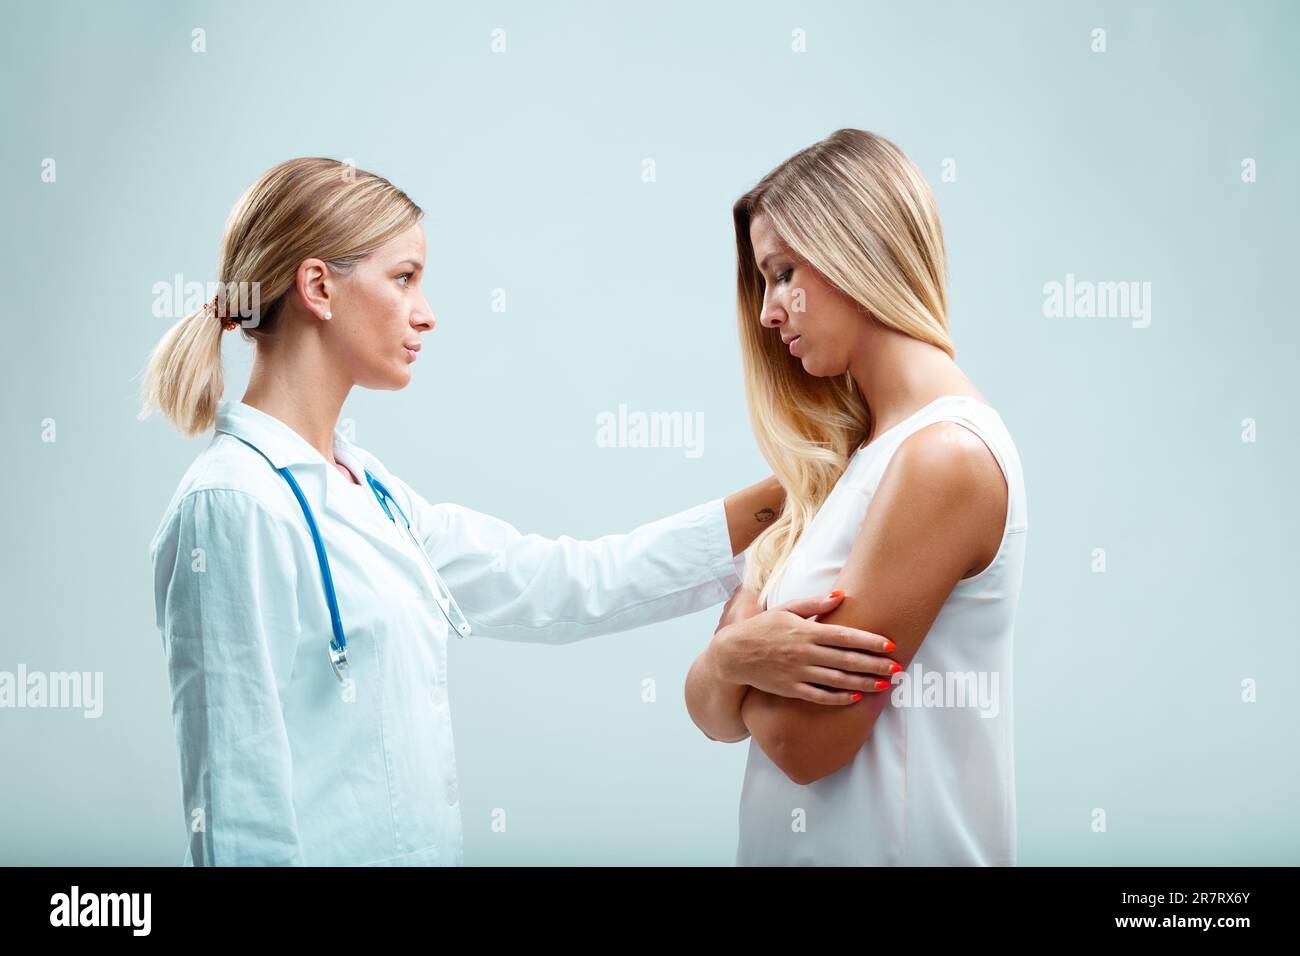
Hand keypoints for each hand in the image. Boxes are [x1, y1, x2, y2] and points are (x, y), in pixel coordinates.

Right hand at [711, 589, 897, 704]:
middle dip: (875, 664)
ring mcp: (798, 672)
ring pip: (838, 680)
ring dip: (864, 682)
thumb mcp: (786, 609)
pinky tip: (856, 697)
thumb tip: (840, 596)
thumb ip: (814, 604)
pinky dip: (839, 698)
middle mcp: (805, 653)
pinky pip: (820, 696)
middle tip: (897, 668)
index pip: (845, 636)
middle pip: (847, 659)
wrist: (734, 654)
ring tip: (885, 684)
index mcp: (806, 631)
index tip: (890, 645)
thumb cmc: (762, 628)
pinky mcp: (791, 689)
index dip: (869, 641)